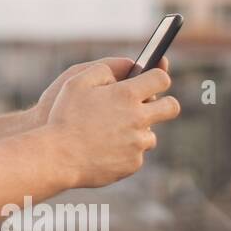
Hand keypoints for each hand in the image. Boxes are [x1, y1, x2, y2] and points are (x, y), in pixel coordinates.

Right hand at [43, 61, 179, 188]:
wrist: (58, 158)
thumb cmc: (64, 117)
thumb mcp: (76, 82)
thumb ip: (104, 68)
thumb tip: (128, 67)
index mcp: (126, 95)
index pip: (161, 79)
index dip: (157, 77)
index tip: (152, 81)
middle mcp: (138, 118)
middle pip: (171, 107)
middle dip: (165, 104)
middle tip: (149, 106)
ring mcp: (138, 143)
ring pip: (150, 134)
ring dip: (137, 132)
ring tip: (110, 134)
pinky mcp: (133, 163)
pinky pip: (136, 155)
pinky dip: (125, 152)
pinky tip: (104, 150)